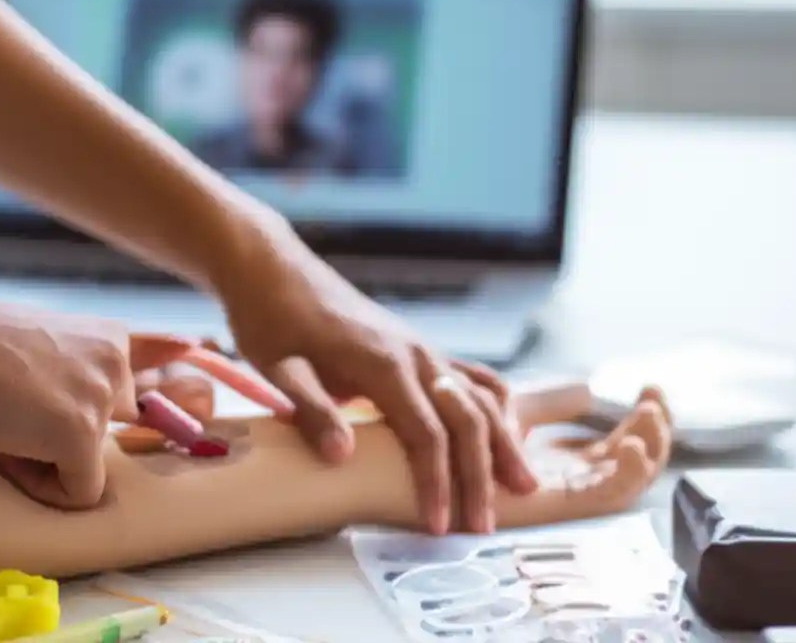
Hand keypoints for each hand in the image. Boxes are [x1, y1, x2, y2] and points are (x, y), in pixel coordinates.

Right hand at [0, 294, 190, 508]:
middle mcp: (117, 366)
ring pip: (90, 464)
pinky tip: (7, 454)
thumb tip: (96, 407)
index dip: (170, 356)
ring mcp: (103, 400)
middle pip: (111, 427)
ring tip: (2, 428)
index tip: (188, 348)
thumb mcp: (40, 344)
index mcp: (108, 339)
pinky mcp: (82, 435)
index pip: (160, 351)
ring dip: (48, 461)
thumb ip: (75, 368)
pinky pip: (79, 491)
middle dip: (71, 436)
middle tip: (17, 421)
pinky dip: (44, 488)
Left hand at [218, 238, 537, 534]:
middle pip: (466, 421)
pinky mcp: (417, 346)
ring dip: (504, 441)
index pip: (427, 434)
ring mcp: (421, 347)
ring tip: (523, 484)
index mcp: (383, 363)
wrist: (274, 270)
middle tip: (485, 526)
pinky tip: (505, 428)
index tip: (438, 525)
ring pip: (481, 396)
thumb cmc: (271, 318)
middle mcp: (415, 354)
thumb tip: (343, 457)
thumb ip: (311, 410)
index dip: (437, 483)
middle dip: (480, 475)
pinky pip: (471, 375)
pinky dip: (495, 404)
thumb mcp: (278, 368)